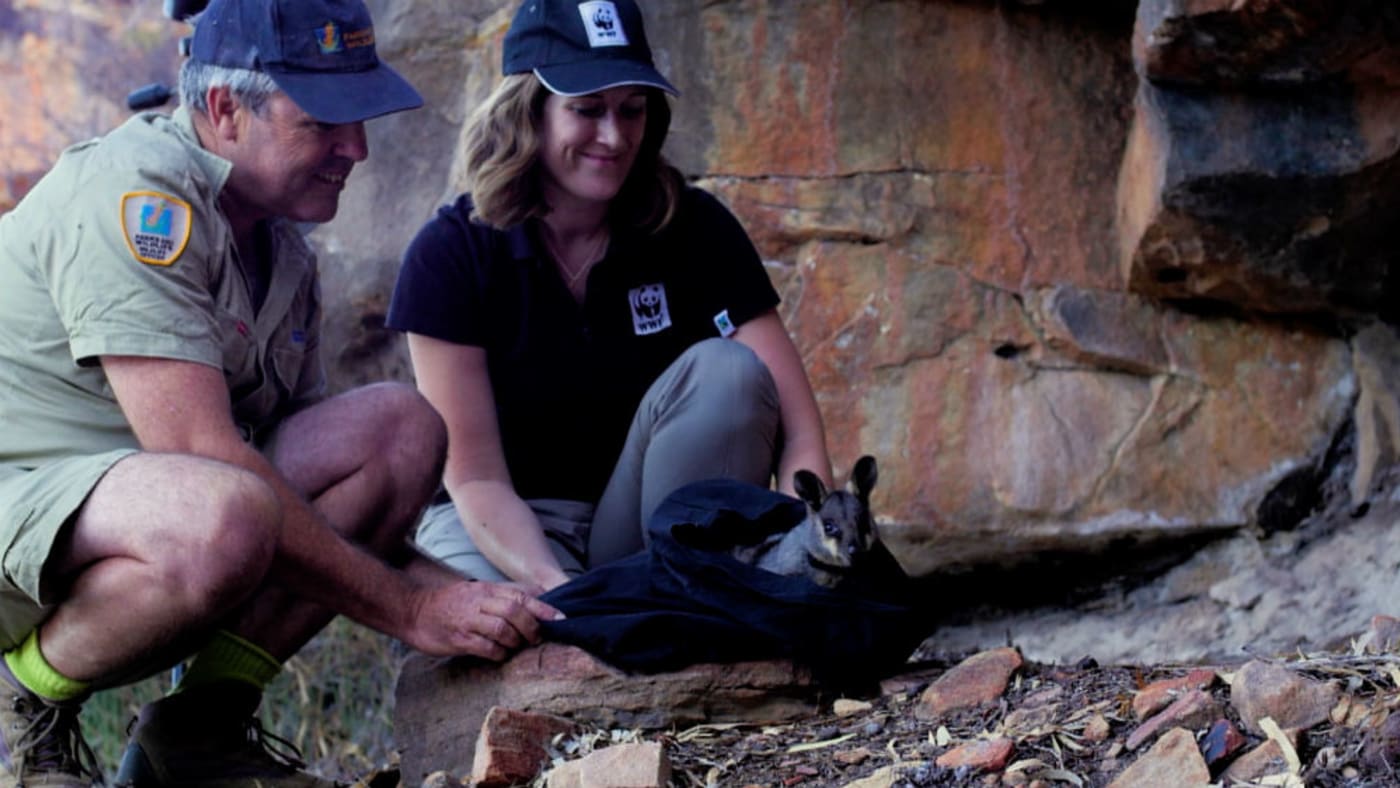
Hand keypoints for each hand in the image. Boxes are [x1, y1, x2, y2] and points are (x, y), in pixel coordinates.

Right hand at [404, 580, 563, 659]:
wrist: (413, 610)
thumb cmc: (450, 604)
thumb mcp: (477, 592)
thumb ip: (503, 596)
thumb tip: (537, 600)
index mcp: (487, 590)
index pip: (521, 597)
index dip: (544, 609)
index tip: (562, 620)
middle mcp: (479, 603)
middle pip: (515, 611)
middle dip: (532, 627)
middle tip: (536, 639)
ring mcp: (468, 621)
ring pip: (502, 629)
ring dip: (515, 642)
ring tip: (515, 647)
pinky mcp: (458, 639)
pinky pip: (486, 647)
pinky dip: (499, 653)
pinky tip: (499, 655)